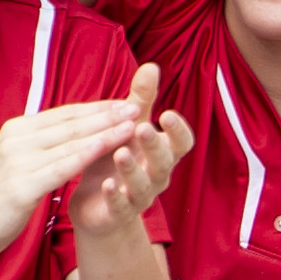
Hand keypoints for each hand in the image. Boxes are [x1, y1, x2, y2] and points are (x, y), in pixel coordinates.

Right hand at [0, 95, 142, 257]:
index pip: (65, 114)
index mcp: (18, 129)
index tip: (125, 100)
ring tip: (132, 124)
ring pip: (71, 142)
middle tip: (137, 104)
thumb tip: (72, 128)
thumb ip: (42, 143)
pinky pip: (62, 167)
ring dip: (105, 131)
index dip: (97, 107)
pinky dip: (87, 155)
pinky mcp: (22, 185)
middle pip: (72, 123)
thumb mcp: (19, 160)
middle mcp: (17, 139)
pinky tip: (108, 148)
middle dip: (107, 114)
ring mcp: (18, 161)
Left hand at [69, 65, 193, 236]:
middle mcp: (156, 175)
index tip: (167, 113)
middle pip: (164, 162)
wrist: (99, 207)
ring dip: (133, 169)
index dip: (178, 131)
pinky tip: (106, 185)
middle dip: (154, 146)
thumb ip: (141, 100)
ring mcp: (140, 196)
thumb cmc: (117, 159)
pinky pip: (122, 207)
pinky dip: (115, 196)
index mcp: (161, 153)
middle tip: (142, 128)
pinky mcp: (119, 214)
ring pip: (143, 185)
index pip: (181, 143)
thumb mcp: (129, 128)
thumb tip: (151, 65)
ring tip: (120, 153)